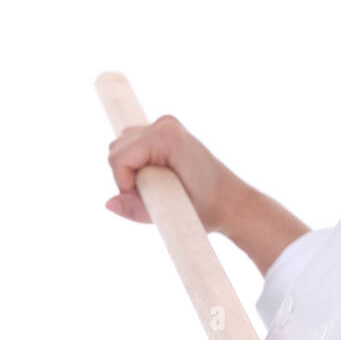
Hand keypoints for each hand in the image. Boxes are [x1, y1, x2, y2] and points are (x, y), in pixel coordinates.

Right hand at [105, 113, 245, 232]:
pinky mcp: (165, 132)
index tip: (149, 197)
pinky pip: (132, 147)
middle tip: (155, 194)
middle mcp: (165, 125)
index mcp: (166, 137)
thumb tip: (108, 203)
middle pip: (116, 149)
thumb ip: (136, 209)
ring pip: (121, 147)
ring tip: (159, 187)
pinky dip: (137, 165)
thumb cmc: (207, 209)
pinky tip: (160, 177)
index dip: (124, 183)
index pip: (118, 157)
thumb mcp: (170, 214)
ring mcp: (165, 125)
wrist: (231, 203)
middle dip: (126, 176)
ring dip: (131, 171)